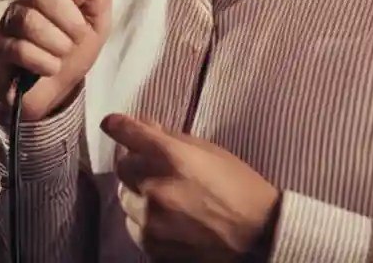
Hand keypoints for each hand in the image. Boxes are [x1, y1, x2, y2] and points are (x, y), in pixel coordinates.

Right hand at [0, 0, 116, 120]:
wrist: (44, 94)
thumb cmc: (66, 51)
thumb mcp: (93, 25)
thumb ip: (99, 0)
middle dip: (67, 15)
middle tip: (77, 33)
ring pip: (26, 19)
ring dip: (56, 40)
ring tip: (63, 52)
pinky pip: (17, 49)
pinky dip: (43, 61)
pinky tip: (49, 67)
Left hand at [102, 113, 279, 261]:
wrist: (260, 237)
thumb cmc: (240, 188)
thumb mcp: (211, 152)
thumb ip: (173, 138)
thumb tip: (144, 126)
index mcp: (171, 157)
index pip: (126, 132)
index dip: (117, 125)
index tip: (113, 124)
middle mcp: (155, 188)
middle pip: (123, 167)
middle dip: (135, 164)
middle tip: (154, 169)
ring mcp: (151, 221)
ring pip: (126, 199)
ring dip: (140, 195)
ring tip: (166, 199)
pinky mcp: (153, 247)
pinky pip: (135, 227)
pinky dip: (145, 221)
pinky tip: (168, 221)